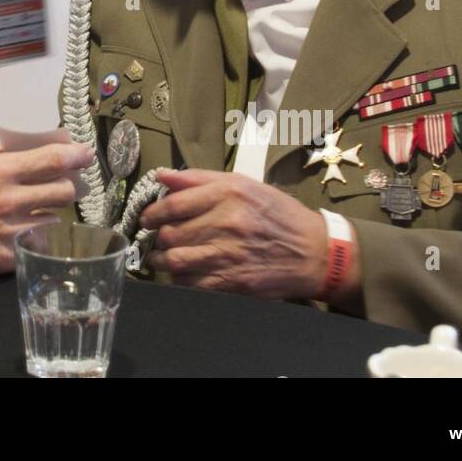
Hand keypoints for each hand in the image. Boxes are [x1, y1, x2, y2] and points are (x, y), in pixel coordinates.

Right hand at [0, 143, 93, 282]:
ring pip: (52, 220)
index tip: (87, 154)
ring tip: (34, 212)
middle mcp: (8, 200)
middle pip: (63, 191)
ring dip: (48, 214)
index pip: (52, 159)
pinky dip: (34, 239)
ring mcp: (7, 231)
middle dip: (67, 187)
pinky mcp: (1, 258)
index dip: (77, 156)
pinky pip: (34, 247)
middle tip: (62, 186)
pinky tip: (24, 235)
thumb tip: (20, 147)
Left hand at [140, 169, 328, 300]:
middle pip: (171, 234)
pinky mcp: (234, 282)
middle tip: (157, 238)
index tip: (147, 218)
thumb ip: (199, 178)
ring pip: (176, 261)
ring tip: (161, 259)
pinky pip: (192, 285)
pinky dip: (181, 280)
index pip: (173, 204)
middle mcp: (226, 223)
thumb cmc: (277, 214)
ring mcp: (229, 255)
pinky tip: (184, 274)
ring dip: (162, 262)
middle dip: (157, 238)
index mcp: (228, 194)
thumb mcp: (243, 184)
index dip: (152, 213)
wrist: (314, 251)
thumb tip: (162, 176)